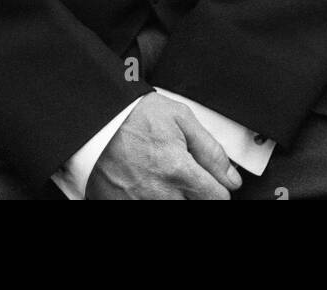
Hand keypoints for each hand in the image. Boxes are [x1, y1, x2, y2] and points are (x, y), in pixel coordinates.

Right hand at [86, 94, 243, 199]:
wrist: (94, 122)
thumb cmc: (133, 116)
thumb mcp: (179, 118)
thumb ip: (211, 150)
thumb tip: (232, 178)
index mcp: (178, 170)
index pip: (217, 198)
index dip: (219, 188)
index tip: (211, 181)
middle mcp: (161, 194)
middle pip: (197, 208)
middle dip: (196, 194)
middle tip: (184, 177)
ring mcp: (141, 204)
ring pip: (175, 209)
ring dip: (175, 197)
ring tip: (165, 180)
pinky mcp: (123, 207)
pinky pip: (147, 207)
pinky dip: (152, 198)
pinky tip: (148, 186)